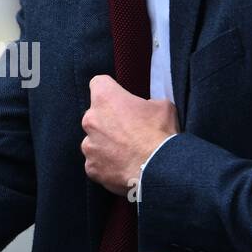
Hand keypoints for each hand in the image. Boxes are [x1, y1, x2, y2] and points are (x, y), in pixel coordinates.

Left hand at [81, 75, 178, 195]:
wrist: (158, 168)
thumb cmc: (160, 134)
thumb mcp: (162, 106)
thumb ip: (146, 103)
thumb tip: (144, 109)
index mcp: (105, 98)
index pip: (98, 83)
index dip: (110, 90)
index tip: (118, 98)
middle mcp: (91, 119)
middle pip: (95, 115)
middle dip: (109, 121)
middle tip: (129, 131)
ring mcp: (88, 145)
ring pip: (94, 141)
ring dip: (106, 144)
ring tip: (127, 152)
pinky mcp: (91, 167)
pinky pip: (96, 163)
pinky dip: (106, 165)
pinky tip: (123, 166)